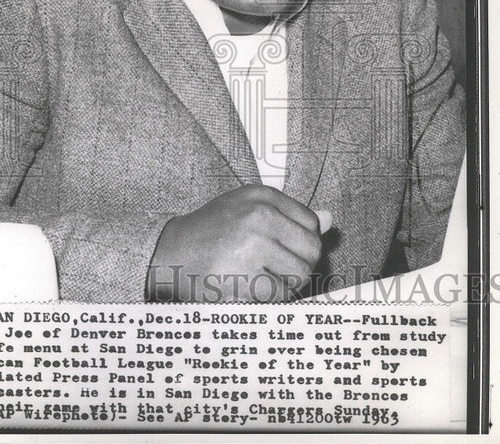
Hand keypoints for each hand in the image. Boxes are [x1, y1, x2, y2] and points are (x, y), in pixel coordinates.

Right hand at [146, 185, 328, 302]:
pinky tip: (246, 290)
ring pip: (299, 277)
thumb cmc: (212, 232)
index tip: (280, 251)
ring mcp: (250, 246)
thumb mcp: (248, 210)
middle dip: (298, 267)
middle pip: (311, 251)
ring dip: (283, 286)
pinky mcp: (242, 277)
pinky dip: (267, 302)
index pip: (311, 224)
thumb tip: (331, 220)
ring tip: (256, 280)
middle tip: (271, 271)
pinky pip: (278, 297)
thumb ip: (289, 216)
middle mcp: (258, 216)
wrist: (168, 252)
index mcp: (262, 196)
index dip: (300, 244)